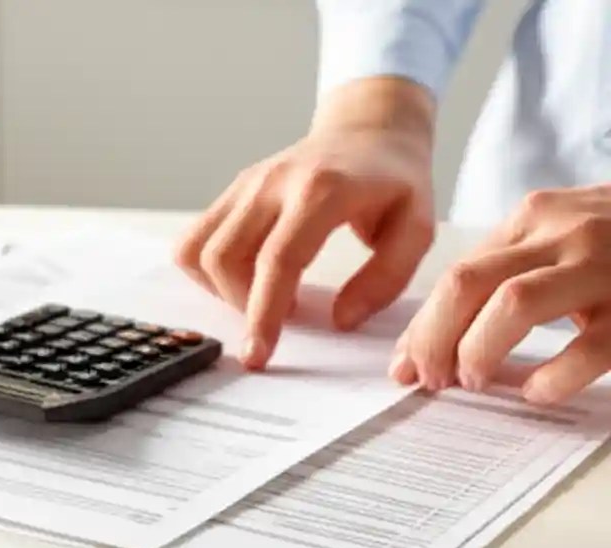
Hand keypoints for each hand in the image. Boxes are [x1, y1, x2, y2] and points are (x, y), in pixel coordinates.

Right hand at [175, 78, 435, 368]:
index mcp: (321, 190)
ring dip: (222, 289)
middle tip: (281, 314)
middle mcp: (272, 183)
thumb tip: (339, 320)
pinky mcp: (231, 191)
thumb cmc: (395, 182)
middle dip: (242, 304)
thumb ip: (385, 279)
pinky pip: (193, 240)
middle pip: (224, 257)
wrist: (369, 128)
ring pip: (198, 250)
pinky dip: (208, 270)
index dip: (263, 314)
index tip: (258, 355)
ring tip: (263, 295)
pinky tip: (244, 276)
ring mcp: (245, 184)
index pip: (277, 259)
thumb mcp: (417, 228)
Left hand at [393, 184, 610, 403]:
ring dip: (479, 350)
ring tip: (474, 382)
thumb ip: (504, 275)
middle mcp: (566, 233)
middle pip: (467, 285)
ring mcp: (605, 265)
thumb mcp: (562, 240)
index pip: (457, 274)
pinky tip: (538, 392)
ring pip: (514, 303)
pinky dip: (554, 374)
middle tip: (432, 381)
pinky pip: (591, 345)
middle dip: (435, 339)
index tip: (406, 368)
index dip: (422, 327)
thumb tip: (429, 345)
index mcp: (536, 219)